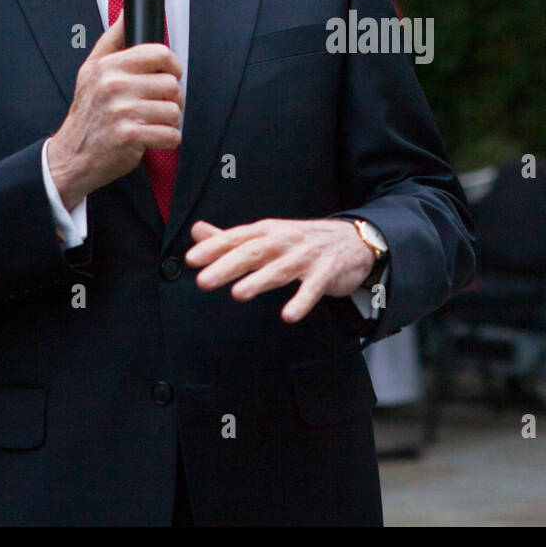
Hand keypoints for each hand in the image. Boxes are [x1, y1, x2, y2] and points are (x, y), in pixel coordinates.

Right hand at [47, 12, 183, 210]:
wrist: (71, 155)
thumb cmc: (87, 114)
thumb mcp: (91, 70)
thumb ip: (112, 40)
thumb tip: (125, 12)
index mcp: (108, 67)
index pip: (159, 53)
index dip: (172, 66)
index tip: (169, 75)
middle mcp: (114, 86)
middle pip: (171, 84)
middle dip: (171, 99)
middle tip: (156, 106)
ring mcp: (122, 111)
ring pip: (174, 110)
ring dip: (169, 121)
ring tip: (151, 123)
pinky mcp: (130, 136)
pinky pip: (171, 135)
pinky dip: (167, 140)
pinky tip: (150, 138)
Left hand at [185, 218, 375, 322]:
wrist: (354, 240)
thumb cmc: (303, 241)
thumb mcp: (268, 235)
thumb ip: (232, 238)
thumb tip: (197, 232)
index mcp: (268, 232)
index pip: (236, 238)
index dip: (214, 248)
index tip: (191, 260)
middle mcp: (285, 240)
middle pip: (253, 252)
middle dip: (228, 266)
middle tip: (204, 281)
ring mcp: (307, 255)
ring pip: (281, 268)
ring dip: (260, 280)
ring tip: (239, 293)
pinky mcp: (327, 271)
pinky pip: (314, 287)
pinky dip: (302, 300)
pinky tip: (288, 315)